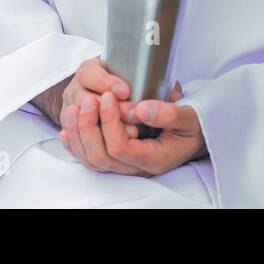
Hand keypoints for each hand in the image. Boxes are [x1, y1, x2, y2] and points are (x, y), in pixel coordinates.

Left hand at [60, 80, 206, 176]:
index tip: (109, 96)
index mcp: (154, 158)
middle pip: (101, 156)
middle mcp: (136, 167)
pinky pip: (90, 158)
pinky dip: (75, 144)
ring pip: (91, 159)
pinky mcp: (117, 158)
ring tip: (76, 107)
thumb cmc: (193, 126)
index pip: (121, 148)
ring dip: (79, 133)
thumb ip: (169, 113)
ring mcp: (125, 165)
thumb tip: (141, 108)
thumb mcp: (191, 117)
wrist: (195, 135)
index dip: (110, 122)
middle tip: (90, 99)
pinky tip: (68, 128)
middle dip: (90, 127)